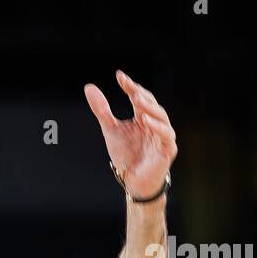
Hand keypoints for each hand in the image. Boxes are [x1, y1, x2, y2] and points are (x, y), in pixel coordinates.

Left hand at [84, 69, 177, 197]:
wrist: (133, 181)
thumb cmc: (126, 155)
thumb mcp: (110, 129)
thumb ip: (102, 109)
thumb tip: (89, 87)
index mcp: (143, 116)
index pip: (138, 96)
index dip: (130, 86)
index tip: (119, 76)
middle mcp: (155, 123)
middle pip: (151, 104)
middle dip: (141, 95)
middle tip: (130, 88)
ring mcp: (163, 135)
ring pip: (161, 116)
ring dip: (150, 108)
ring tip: (137, 100)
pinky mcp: (167, 148)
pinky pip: (165, 135)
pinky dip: (157, 126)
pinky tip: (145, 120)